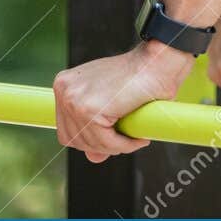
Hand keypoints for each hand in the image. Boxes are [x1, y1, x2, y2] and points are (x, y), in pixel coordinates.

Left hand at [54, 41, 192, 162]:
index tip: (109, 139)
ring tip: (135, 138)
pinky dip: (124, 145)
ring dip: (115, 147)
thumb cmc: (138, 75)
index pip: (66, 128)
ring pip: (89, 143)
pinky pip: (105, 142)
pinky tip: (138, 139)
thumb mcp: (110, 101)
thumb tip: (93, 158)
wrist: (156, 62)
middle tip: (125, 141)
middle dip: (100, 145)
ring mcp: (73, 99)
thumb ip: (96, 127)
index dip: (88, 139)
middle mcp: (63, 89)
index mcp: (65, 84)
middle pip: (72, 138)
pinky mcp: (88, 109)